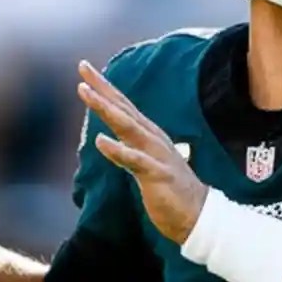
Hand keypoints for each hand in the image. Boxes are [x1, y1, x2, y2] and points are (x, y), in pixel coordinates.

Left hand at [76, 60, 206, 244]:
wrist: (199, 215)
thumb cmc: (171, 189)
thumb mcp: (146, 162)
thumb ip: (130, 147)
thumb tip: (109, 138)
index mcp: (149, 135)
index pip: (123, 106)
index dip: (104, 87)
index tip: (85, 68)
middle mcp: (152, 138)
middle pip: (123, 108)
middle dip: (102, 88)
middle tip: (83, 66)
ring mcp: (156, 154)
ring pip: (127, 126)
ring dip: (106, 108)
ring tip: (86, 93)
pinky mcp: (157, 174)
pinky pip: (134, 160)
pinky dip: (117, 150)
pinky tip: (100, 141)